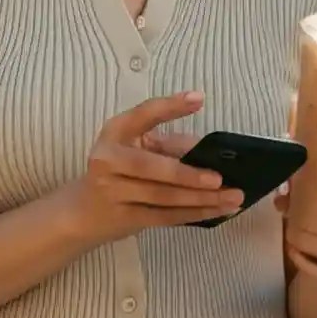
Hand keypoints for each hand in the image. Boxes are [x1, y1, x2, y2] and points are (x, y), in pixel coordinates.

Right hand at [58, 92, 244, 244]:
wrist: (83, 211)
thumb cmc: (118, 171)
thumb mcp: (134, 148)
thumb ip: (168, 145)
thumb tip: (209, 150)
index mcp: (115, 132)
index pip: (143, 115)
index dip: (170, 107)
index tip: (199, 99)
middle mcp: (109, 159)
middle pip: (152, 167)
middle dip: (188, 174)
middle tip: (219, 178)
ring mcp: (113, 191)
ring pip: (163, 197)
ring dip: (201, 199)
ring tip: (233, 197)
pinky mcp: (124, 218)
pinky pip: (165, 217)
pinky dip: (195, 214)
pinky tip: (218, 211)